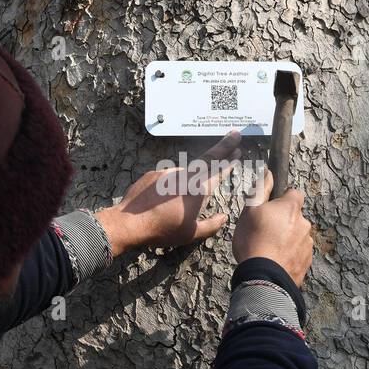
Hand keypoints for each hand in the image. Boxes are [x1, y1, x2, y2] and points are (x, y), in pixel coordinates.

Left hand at [94, 131, 241, 255]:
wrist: (129, 223)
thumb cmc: (162, 230)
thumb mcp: (191, 233)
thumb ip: (211, 225)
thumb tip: (224, 217)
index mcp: (198, 190)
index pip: (219, 169)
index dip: (230, 159)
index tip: (239, 150)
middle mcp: (185, 176)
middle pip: (208, 158)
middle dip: (224, 146)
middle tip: (234, 134)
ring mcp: (168, 172)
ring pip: (184, 173)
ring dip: (188, 181)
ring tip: (176, 204)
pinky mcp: (153, 174)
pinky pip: (167, 178)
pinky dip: (169, 187)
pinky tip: (162, 201)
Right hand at [233, 169, 312, 285]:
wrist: (263, 277)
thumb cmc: (253, 240)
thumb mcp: (249, 211)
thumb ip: (261, 189)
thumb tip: (268, 173)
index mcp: (291, 208)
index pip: (294, 193)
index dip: (283, 198)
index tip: (271, 207)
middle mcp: (304, 223)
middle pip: (296, 216)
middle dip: (284, 221)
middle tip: (265, 231)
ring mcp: (307, 243)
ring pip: (297, 235)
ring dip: (287, 238)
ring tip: (269, 249)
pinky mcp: (307, 261)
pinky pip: (298, 252)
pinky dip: (289, 254)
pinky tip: (276, 260)